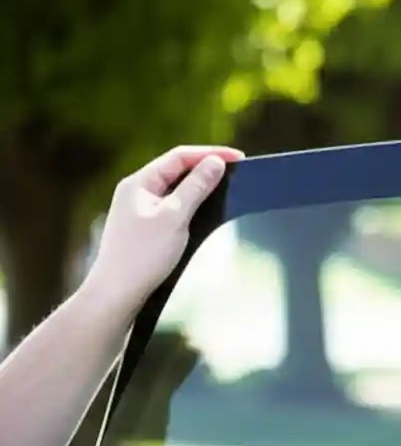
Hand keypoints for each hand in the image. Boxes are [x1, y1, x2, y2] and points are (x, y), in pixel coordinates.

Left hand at [81, 145, 244, 316]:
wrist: (117, 292)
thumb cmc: (143, 255)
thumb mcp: (175, 217)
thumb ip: (196, 187)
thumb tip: (215, 162)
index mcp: (139, 182)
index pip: (179, 157)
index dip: (210, 154)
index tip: (239, 158)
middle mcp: (136, 191)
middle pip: (176, 169)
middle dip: (205, 167)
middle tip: (236, 171)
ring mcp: (139, 209)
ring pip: (175, 188)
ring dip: (199, 185)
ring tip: (225, 187)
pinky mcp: (144, 226)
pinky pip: (172, 205)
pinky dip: (191, 203)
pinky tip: (205, 210)